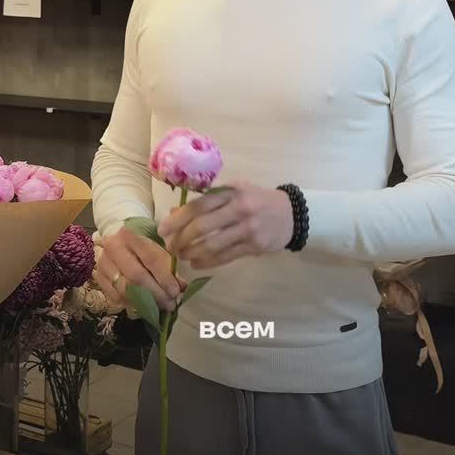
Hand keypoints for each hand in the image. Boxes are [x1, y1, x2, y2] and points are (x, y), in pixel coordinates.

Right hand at [96, 226, 186, 313]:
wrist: (118, 241)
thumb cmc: (142, 245)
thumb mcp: (157, 248)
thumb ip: (169, 265)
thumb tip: (182, 287)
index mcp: (131, 236)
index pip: (151, 259)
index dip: (165, 278)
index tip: (176, 292)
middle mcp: (113, 247)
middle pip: (136, 276)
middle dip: (155, 293)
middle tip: (169, 304)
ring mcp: (103, 263)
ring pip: (124, 289)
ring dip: (144, 302)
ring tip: (159, 308)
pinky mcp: (98, 278)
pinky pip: (115, 297)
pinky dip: (131, 305)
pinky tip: (143, 307)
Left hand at [158, 181, 293, 269]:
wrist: (291, 213)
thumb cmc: (257, 200)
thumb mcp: (234, 192)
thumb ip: (207, 201)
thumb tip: (175, 214)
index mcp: (231, 191)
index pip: (198, 205)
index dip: (177, 219)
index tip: (162, 229)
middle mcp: (239, 208)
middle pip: (202, 226)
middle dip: (181, 239)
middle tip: (170, 247)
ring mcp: (248, 228)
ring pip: (212, 245)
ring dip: (192, 253)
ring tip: (182, 256)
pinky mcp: (255, 246)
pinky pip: (225, 257)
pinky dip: (207, 262)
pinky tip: (197, 263)